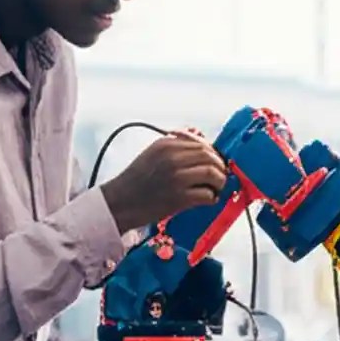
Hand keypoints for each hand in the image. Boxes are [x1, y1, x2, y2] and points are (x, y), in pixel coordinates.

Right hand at [101, 131, 226, 232]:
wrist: (119, 203)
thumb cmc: (136, 180)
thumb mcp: (152, 153)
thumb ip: (175, 144)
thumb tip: (201, 137)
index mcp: (166, 144)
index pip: (201, 143)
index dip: (213, 154)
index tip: (215, 163)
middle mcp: (172, 158)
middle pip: (210, 156)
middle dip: (219, 167)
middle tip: (219, 176)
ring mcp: (177, 178)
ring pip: (213, 173)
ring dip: (219, 182)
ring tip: (215, 188)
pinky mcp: (179, 198)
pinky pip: (207, 194)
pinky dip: (212, 198)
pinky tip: (207, 200)